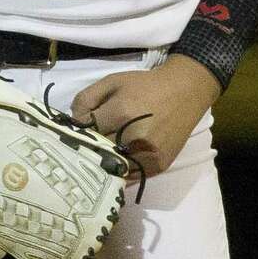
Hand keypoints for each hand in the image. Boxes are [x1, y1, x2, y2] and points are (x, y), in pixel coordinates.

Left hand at [70, 55, 220, 180]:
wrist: (184, 91)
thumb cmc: (145, 85)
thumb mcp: (112, 81)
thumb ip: (86, 99)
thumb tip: (73, 122)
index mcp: (120, 112)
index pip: (85, 132)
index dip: (77, 132)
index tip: (75, 132)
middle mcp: (134, 137)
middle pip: (97, 152)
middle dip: (87, 149)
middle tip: (82, 146)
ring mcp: (148, 155)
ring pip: (112, 169)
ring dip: (101, 164)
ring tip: (96, 158)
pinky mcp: (158, 166)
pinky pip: (129, 177)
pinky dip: (119, 172)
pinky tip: (113, 165)